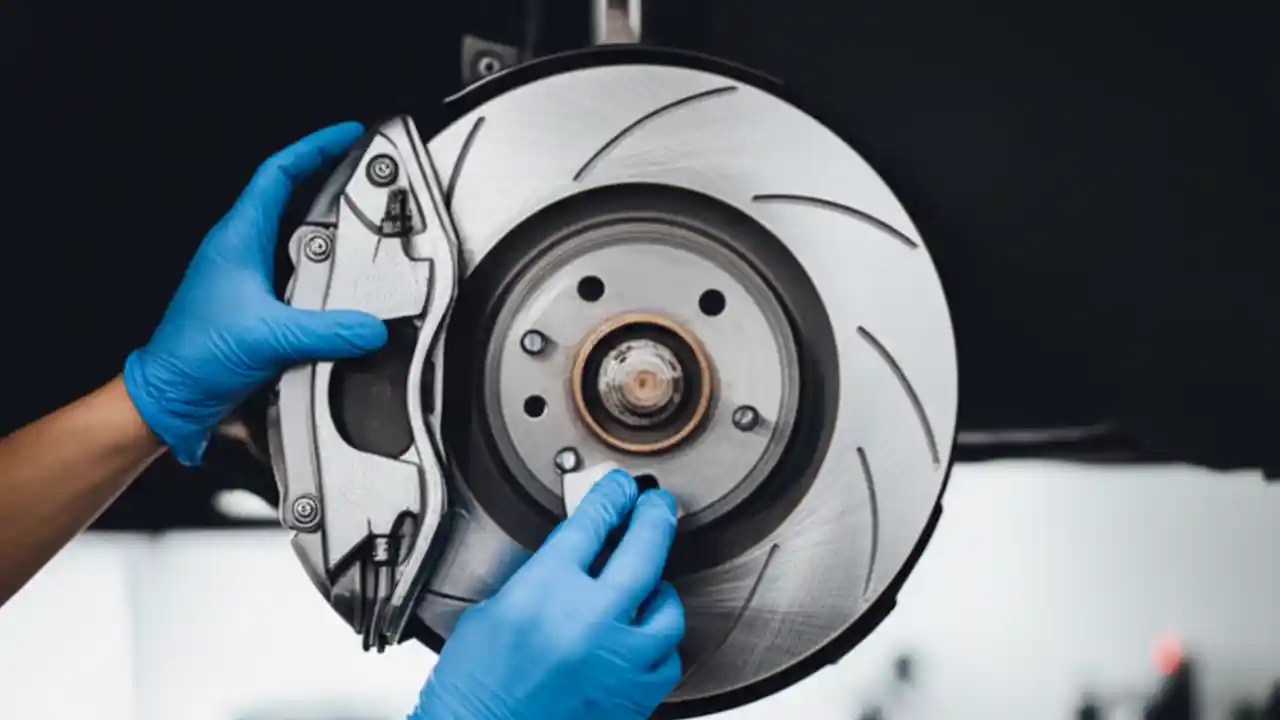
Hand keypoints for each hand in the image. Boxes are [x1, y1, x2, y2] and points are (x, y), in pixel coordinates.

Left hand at [123, 123, 386, 464]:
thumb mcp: (269, 337)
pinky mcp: (255, 302)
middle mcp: (241, 250)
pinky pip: (295, 269)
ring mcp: (246, 275)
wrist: (172, 395)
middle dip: (328, 177)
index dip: (314, 148)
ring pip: (293, 233)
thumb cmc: (196, 356)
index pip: (278, 174)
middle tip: (363, 170)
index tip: (347, 135)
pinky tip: (344, 278)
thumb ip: (327, 331)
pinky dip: (323, 263)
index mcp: (238, 238)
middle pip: (290, 196)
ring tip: (362, 216)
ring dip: (326, 222)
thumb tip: (370, 327)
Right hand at [413, 470, 684, 719]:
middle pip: (644, 548)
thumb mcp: (491, 613)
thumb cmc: (474, 689)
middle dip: (653, 516)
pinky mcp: (634, 696)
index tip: (619, 488)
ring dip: (659, 590)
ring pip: (667, 607)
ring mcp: (619, 660)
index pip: (592, 522)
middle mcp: (591, 621)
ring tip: (648, 584)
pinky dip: (658, 644)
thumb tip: (571, 559)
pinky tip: (644, 639)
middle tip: (656, 506)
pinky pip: (666, 658)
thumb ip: (539, 580)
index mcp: (547, 590)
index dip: (611, 496)